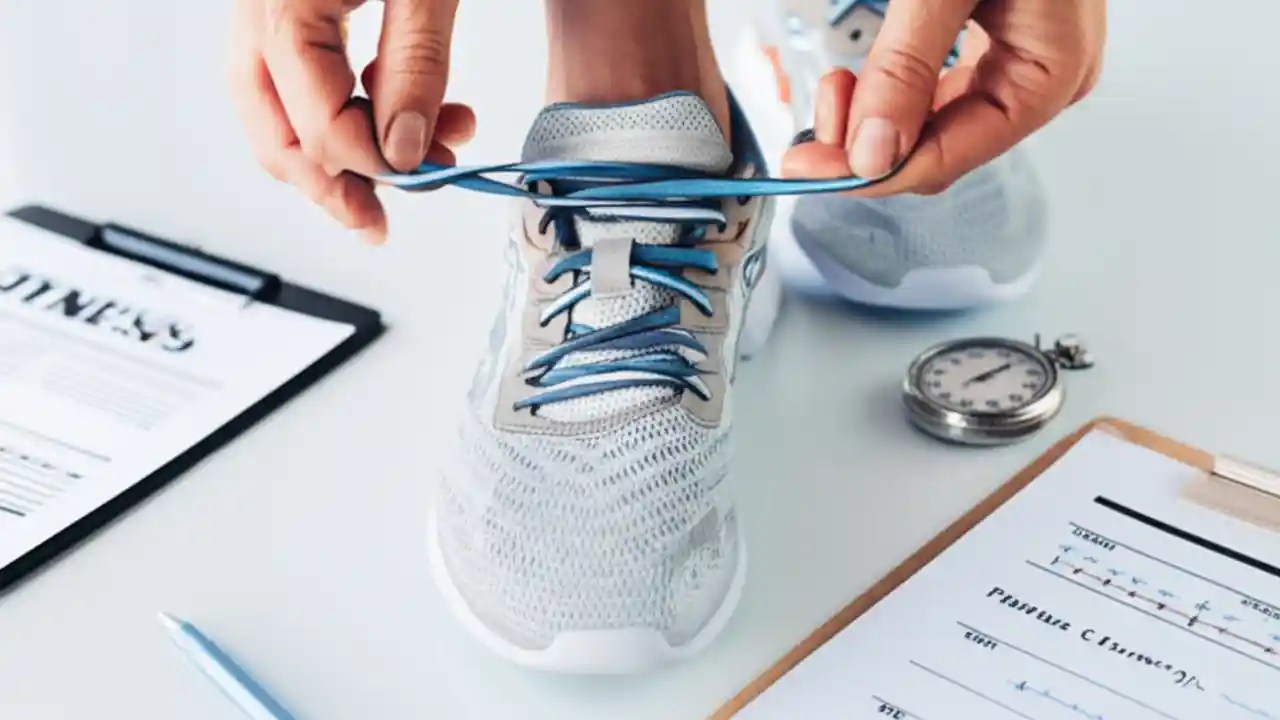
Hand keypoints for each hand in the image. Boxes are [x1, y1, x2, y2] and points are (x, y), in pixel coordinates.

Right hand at [230, 0, 475, 242]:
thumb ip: (416, 64)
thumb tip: (403, 148)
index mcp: (280, 4)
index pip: (314, 121)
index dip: (370, 161)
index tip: (423, 172)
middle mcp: (255, 10)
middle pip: (275, 130)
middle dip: (334, 185)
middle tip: (377, 222)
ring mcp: (263, 9)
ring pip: (281, 112)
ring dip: (349, 150)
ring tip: (422, 155)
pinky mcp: (288, 5)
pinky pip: (298, 77)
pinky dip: (346, 108)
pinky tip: (400, 107)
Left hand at [782, 0, 1104, 195]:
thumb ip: (906, 65)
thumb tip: (871, 151)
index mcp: (1050, 73)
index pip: (949, 157)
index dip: (873, 171)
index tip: (809, 165)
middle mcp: (1041, 78)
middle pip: (939, 148)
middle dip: (867, 142)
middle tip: (810, 126)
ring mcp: (1020, 60)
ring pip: (933, 124)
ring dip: (874, 119)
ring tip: (835, 90)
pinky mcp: (996, 41)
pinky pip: (937, 91)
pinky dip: (891, 90)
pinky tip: (858, 81)